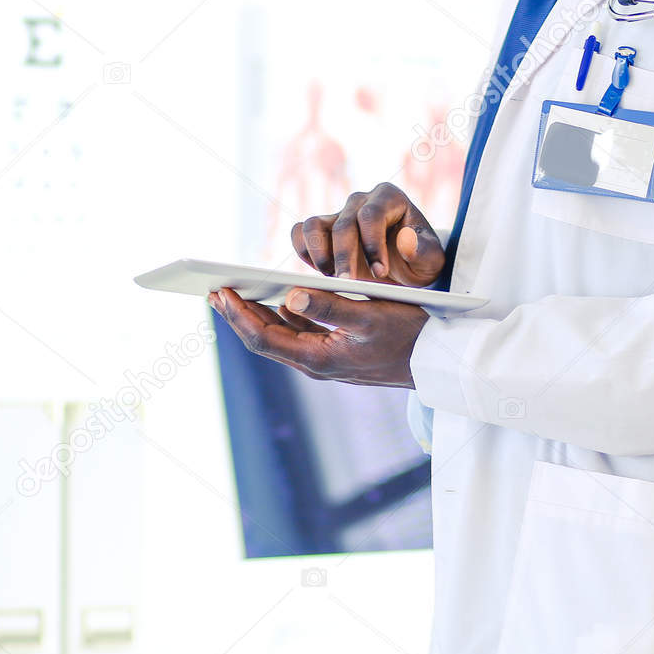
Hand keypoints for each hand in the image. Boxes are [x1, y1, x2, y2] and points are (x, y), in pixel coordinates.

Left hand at [209, 285, 425, 387]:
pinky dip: (283, 315)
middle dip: (238, 314)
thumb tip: (289, 296)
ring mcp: (326, 360)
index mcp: (319, 358)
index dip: (237, 315)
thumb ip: (330, 306)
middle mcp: (316, 363)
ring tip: (236, 292)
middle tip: (214, 291)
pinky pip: (300, 333)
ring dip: (257, 314)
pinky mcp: (337, 352)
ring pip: (280, 336)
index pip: (263, 338)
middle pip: (265, 339)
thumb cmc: (410, 336)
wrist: (438, 361)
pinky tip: (277, 298)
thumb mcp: (372, 315)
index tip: (218, 292)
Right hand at [291, 182, 444, 287]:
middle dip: (345, 257)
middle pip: (343, 224)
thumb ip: (423, 251)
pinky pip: (300, 233)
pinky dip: (303, 252)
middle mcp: (360, 200)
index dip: (372, 244)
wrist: (405, 266)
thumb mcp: (432, 261)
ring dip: (318, 253)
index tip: (379, 273)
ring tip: (330, 278)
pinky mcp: (321, 230)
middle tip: (348, 284)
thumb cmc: (420, 260)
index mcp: (389, 198)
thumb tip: (405, 240)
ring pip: (314, 225)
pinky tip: (318, 272)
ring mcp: (338, 214)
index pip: (372, 215)